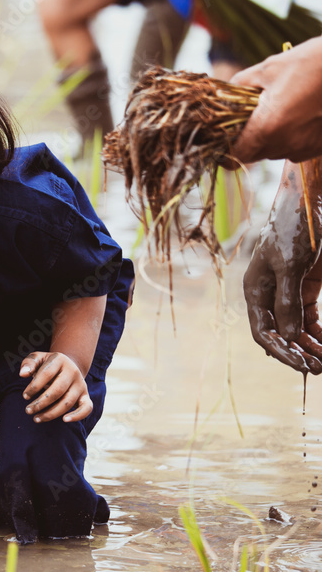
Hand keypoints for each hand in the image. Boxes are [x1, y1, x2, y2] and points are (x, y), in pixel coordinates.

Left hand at [19, 352, 92, 422]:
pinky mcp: (85, 396)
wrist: (67, 366)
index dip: (34, 387)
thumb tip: (23, 374)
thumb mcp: (37, 358)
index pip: (46, 374)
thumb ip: (29, 364)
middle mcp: (73, 372)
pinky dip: (78, 415)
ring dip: (51, 413)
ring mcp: (80, 384)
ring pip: (67, 402)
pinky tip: (64, 420)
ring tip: (36, 418)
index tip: (25, 396)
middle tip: (28, 410)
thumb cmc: (47, 365)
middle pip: (57, 390)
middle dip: (41, 403)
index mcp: (59, 360)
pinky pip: (86, 408)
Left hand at [229, 37, 321, 164]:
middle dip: (248, 139)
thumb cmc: (313, 62)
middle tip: (253, 115)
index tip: (223, 138)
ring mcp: (306, 148)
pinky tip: (299, 114)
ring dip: (271, 137)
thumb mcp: (269, 68)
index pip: (235, 156)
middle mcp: (286, 144)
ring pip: (275, 152)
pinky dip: (291, 137)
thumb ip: (238, 86)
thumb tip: (221, 94)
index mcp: (267, 127)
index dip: (224, 150)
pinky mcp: (320, 147)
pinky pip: (296, 148)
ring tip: (281, 109)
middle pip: (254, 154)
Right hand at [243, 161, 321, 373]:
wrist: (309, 203)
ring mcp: (288, 293)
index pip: (263, 331)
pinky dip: (320, 333)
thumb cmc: (293, 229)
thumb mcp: (290, 266)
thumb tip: (288, 335)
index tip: (301, 365)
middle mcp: (269, 296)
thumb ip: (288, 301)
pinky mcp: (307, 288)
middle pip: (280, 334)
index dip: (280, 351)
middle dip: (298, 353)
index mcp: (256, 290)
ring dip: (311, 346)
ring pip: (297, 330)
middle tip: (318, 368)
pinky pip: (311, 318)